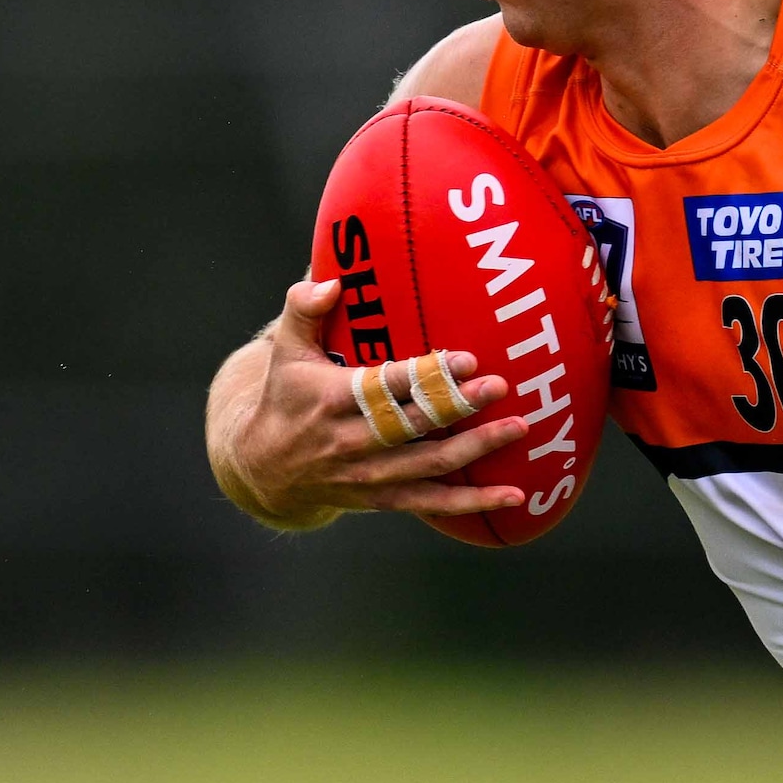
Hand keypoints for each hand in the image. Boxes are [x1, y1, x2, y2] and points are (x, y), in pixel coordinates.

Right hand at [211, 274, 540, 528]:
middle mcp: (353, 440)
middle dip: (460, 405)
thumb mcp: (285, 351)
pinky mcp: (383, 498)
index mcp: (333, 399)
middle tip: (500, 385)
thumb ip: (303, 307)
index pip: (387, 385)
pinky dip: (472, 502)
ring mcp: (371, 474)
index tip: (466, 358)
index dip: (428, 375)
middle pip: (416, 425)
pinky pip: (432, 503)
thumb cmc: (286, 398)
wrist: (265, 470)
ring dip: (476, 448)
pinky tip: (513, 495)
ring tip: (518, 428)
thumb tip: (334, 279)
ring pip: (431, 465)